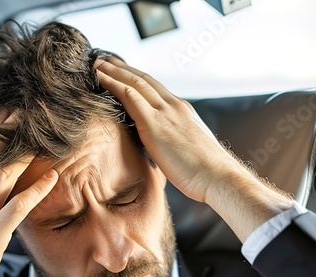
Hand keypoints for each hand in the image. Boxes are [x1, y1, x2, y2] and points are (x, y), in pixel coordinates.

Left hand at [94, 57, 293, 240]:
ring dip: (114, 71)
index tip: (121, 71)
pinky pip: (131, 97)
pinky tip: (101, 79)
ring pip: (135, 82)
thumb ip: (173, 143)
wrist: (218, 177)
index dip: (136, 78)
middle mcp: (174, 106)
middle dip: (122, 68)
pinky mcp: (155, 125)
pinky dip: (114, 85)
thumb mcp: (188, 151)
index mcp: (182, 111)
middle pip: (143, 79)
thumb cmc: (205, 173)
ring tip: (97, 64)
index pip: (155, 88)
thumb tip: (163, 151)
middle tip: (103, 59)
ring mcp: (165, 113)